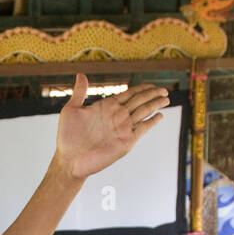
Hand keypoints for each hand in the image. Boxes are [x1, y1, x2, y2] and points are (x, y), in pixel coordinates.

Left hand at [55, 73, 169, 180]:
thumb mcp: (71, 110)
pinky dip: (151, 122)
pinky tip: (159, 116)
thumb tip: (81, 74)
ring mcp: (122, 128)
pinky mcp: (126, 141)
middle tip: (165, 90)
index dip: (141, 88)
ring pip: (143, 112)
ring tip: (166, 99)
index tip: (152, 84)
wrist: (69, 160)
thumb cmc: (67, 137)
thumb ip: (80, 92)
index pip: (129, 94)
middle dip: (152, 95)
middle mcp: (117, 116)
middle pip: (140, 101)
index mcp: (107, 107)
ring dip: (155, 105)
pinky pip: (142, 129)